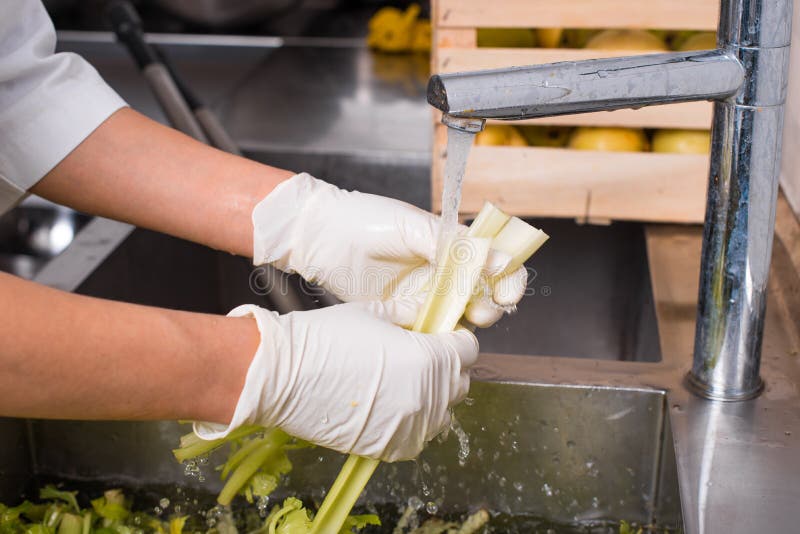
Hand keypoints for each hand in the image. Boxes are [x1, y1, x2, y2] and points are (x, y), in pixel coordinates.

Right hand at [193, 300, 477, 461]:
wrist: (281, 376)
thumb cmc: (325, 336)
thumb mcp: (373, 313)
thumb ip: (409, 314)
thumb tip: (428, 313)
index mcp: (429, 359)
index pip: (468, 350)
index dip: (456, 339)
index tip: (441, 335)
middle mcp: (428, 397)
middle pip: (460, 382)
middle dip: (447, 366)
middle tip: (421, 355)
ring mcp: (411, 426)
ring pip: (443, 412)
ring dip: (434, 396)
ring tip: (404, 382)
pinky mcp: (391, 447)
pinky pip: (419, 436)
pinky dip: (413, 422)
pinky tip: (391, 406)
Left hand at [251, 173, 526, 325]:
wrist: (321, 236)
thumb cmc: (366, 220)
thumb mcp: (411, 226)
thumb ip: (449, 245)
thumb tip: (493, 259)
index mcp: (452, 245)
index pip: (495, 261)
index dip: (509, 278)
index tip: (508, 292)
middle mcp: (444, 272)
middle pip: (483, 294)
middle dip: (491, 305)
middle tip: (481, 311)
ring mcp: (424, 295)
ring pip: (460, 316)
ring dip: (467, 323)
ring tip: (461, 323)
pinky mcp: (404, 315)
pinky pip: (430, 329)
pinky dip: (438, 335)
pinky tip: (436, 335)